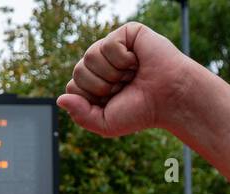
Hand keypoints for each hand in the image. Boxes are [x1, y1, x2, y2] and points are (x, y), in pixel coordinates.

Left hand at [56, 22, 196, 137]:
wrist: (169, 98)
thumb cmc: (140, 111)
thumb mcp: (105, 123)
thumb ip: (80, 115)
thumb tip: (60, 99)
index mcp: (94, 83)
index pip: (72, 87)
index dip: (91, 98)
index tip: (113, 101)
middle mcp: (100, 64)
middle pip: (78, 72)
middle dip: (101, 86)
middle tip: (123, 87)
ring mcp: (112, 47)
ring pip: (90, 56)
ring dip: (112, 73)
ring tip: (131, 74)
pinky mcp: (126, 34)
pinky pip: (108, 44)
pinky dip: (123, 59)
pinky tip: (137, 61)